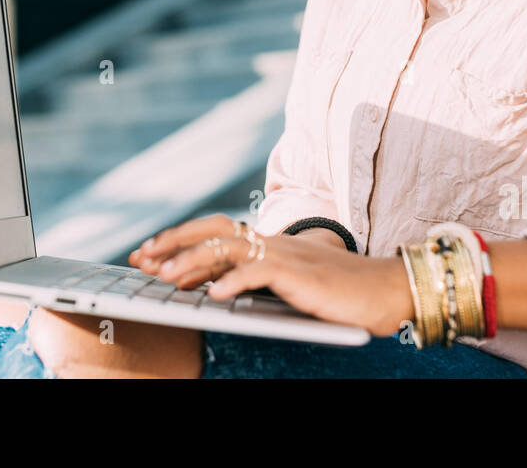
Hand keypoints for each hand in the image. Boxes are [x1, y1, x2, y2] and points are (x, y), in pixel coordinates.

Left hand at [129, 213, 413, 337]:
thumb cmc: (339, 293)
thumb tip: (215, 287)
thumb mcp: (289, 284)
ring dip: (193, 262)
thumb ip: (257, 280)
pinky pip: (262, 271)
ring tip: (165, 276)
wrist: (385, 290)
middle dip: (174, 243)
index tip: (148, 252)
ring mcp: (286, 256)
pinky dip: (236, 280)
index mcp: (268, 243)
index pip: (215, 231)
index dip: (180, 238)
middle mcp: (273, 242)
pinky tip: (216, 294)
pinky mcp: (301, 274)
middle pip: (214, 232)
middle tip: (141, 258)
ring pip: (230, 249)